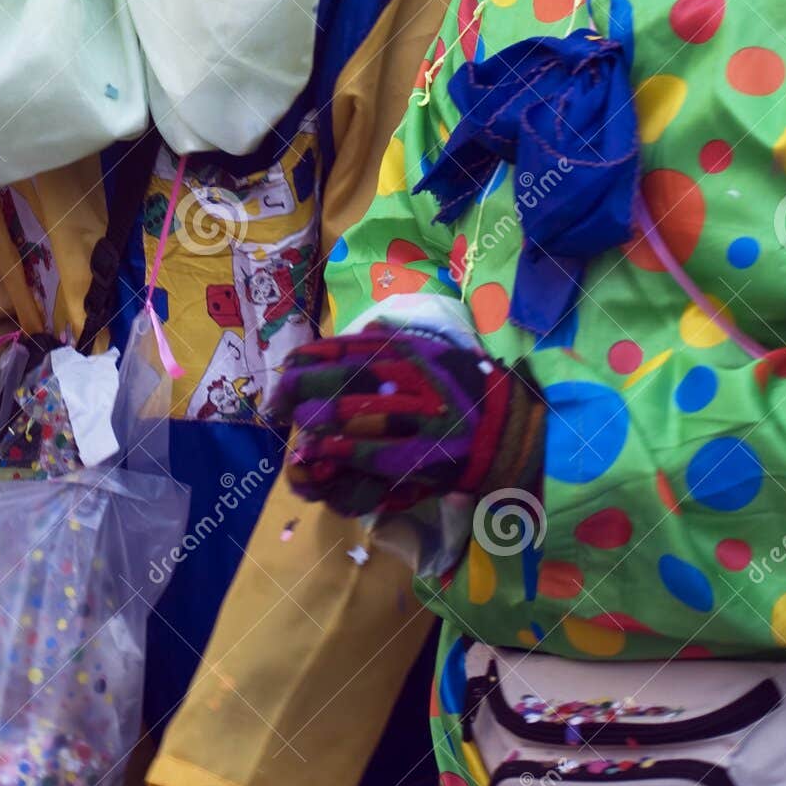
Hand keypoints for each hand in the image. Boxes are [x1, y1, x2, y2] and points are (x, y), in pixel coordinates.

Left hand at [267, 323, 537, 517]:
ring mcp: (412, 418)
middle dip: (299, 390)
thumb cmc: (466, 389)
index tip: (286, 369)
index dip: (306, 360)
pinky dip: (337, 451)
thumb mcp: (435, 353)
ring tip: (299, 426)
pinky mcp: (415, 455)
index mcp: (408, 352)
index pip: (343, 348)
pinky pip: (366, 452)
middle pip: (337, 378)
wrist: (506, 430)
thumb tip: (367, 330)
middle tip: (279, 404)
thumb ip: (399, 342)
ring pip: (346, 414)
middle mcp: (407, 378)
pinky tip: (317, 451)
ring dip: (313, 421)